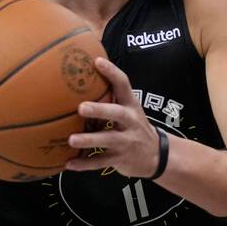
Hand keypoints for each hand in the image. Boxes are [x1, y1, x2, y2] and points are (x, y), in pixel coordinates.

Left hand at [64, 57, 162, 178]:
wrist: (157, 156)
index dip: (112, 72)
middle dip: (100, 110)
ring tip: (71, 140)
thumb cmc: (134, 127)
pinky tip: (69, 164)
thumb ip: (111, 98)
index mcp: (131, 106)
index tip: (97, 61)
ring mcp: (127, 142)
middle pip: (117, 114)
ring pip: (108, 140)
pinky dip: (85, 164)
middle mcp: (131, 122)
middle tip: (81, 107)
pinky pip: (101, 162)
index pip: (124, 85)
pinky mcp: (121, 159)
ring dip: (89, 140)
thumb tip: (82, 77)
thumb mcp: (130, 111)